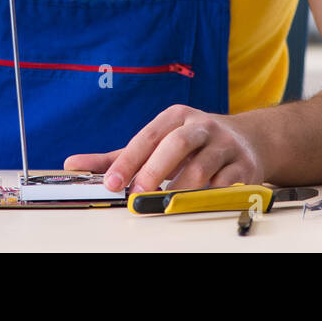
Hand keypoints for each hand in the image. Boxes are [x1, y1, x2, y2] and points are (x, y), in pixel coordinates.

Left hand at [64, 105, 264, 193]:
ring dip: (181, 188)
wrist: (249, 140)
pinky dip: (209, 195)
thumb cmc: (192, 144)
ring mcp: (225, 145)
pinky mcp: (245, 166)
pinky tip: (197, 203)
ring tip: (165, 203)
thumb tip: (72, 164)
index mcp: (176, 117)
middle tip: (139, 193)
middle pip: (177, 144)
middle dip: (155, 170)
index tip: (113, 183)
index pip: (148, 136)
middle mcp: (201, 126)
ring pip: (203, 166)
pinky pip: (227, 184)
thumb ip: (117, 157)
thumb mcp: (157, 143)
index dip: (129, 160)